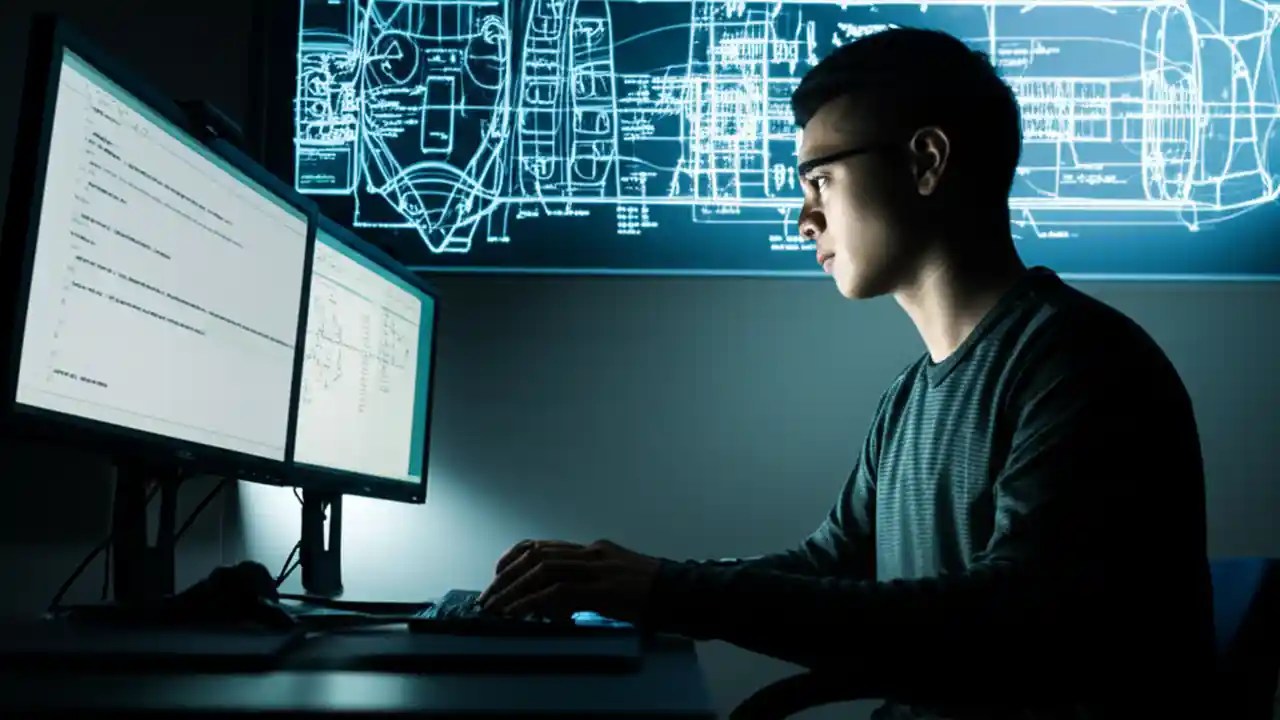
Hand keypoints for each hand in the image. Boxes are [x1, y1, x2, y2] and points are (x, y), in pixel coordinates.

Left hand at [476, 538, 660, 624]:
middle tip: (488, 597)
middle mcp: (591, 553)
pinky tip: (518, 615)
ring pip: (542, 570)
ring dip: (514, 590)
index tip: (498, 575)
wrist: (680, 593)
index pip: (543, 546)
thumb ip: (586, 586)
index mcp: (592, 550)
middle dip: (507, 577)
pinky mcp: (602, 589)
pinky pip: (557, 593)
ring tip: (496, 608)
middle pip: (536, 556)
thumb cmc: (650, 592)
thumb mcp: (613, 582)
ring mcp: (597, 569)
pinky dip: (532, 603)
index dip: (514, 558)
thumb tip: (555, 604)